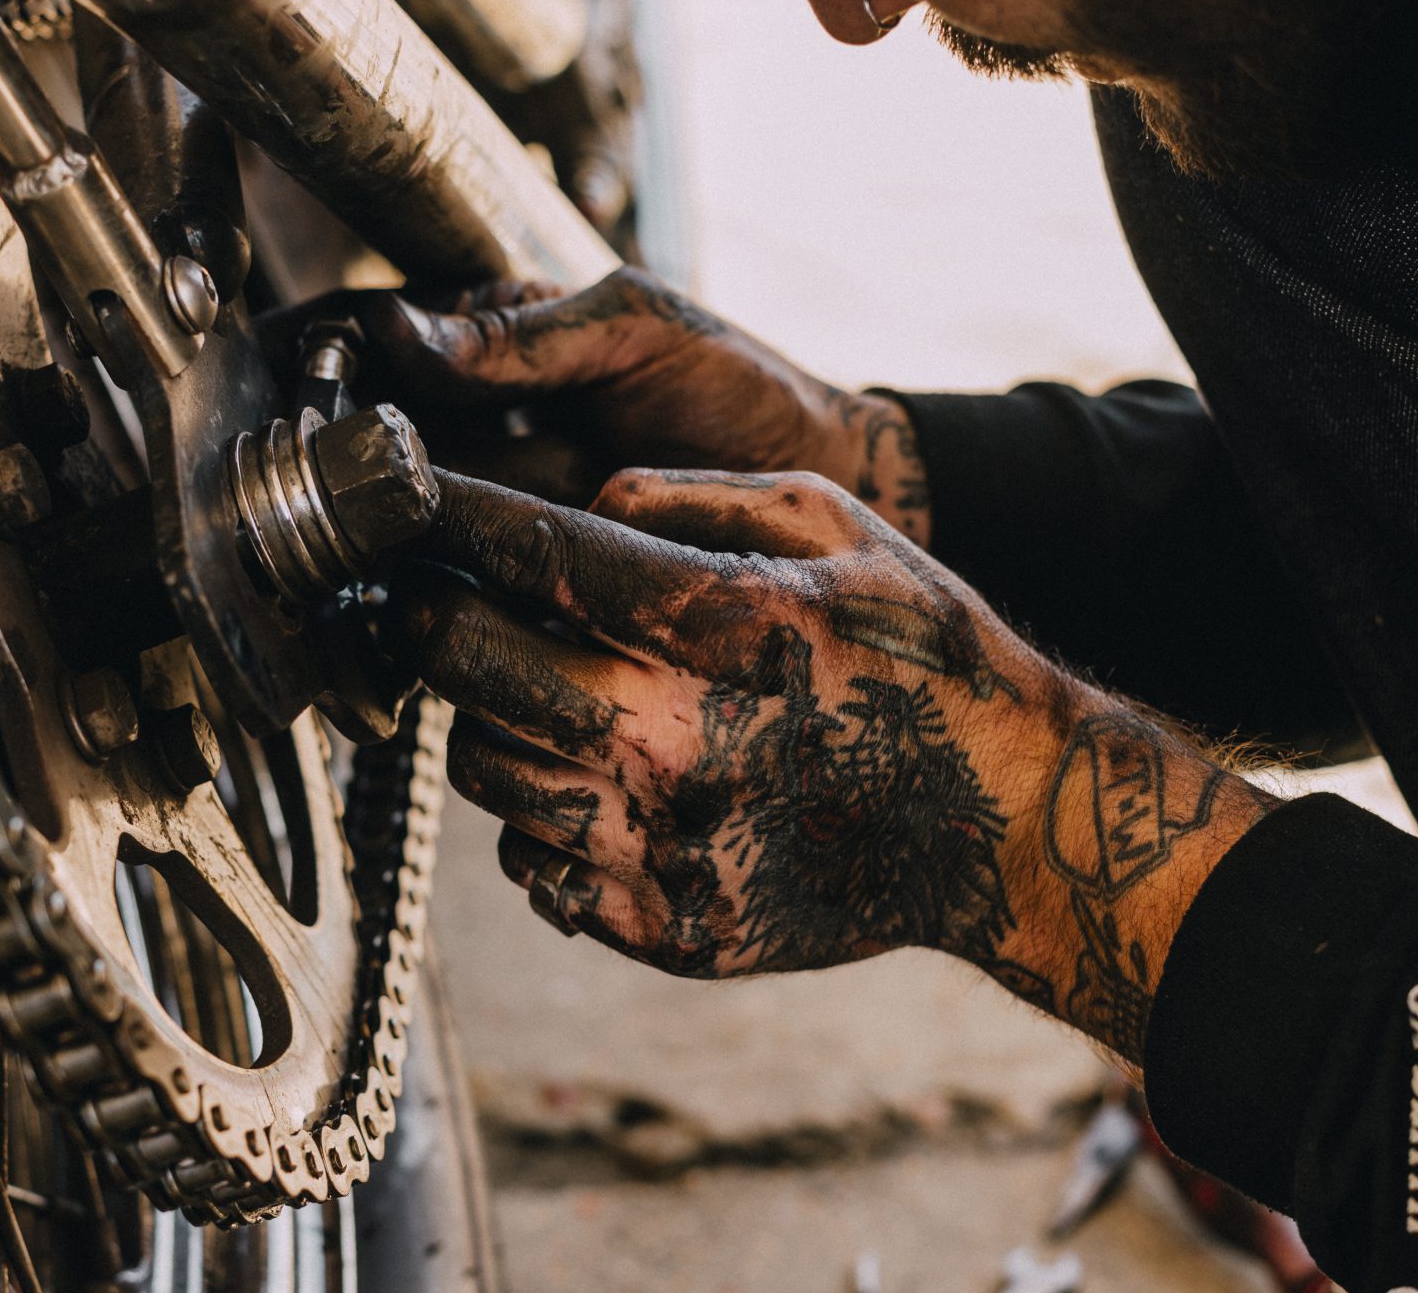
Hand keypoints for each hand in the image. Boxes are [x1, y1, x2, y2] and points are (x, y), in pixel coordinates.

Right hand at [322, 268, 930, 541]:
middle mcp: (471, 434)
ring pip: (395, 522)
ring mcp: (490, 512)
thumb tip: (401, 331)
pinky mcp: (516, 587)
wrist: (820, 485)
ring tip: (355, 545)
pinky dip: (424, 600)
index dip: (315, 355)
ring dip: (376, 534)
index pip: (368, 341)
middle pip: (363, 442)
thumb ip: (524, 337)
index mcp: (484, 348)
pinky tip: (404, 606)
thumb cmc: (736, 389)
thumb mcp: (638, 330)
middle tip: (312, 477)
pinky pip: (449, 593)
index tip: (282, 371)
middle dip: (336, 458)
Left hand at [395, 467, 1276, 1063]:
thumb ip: (700, 495)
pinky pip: (532, 862)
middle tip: (433, 603)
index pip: (532, 554)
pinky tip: (598, 789)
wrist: (1005, 823)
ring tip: (541, 700)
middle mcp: (670, 736)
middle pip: (467, 664)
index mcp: (716, 624)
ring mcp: (659, 841)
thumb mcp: (839, 530)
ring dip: (490, 721)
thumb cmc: (923, 658)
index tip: (412, 508)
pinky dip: (542, 819)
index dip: (454, 521)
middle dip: (432, 620)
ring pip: (486, 768)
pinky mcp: (660, 921)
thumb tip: (584, 502)